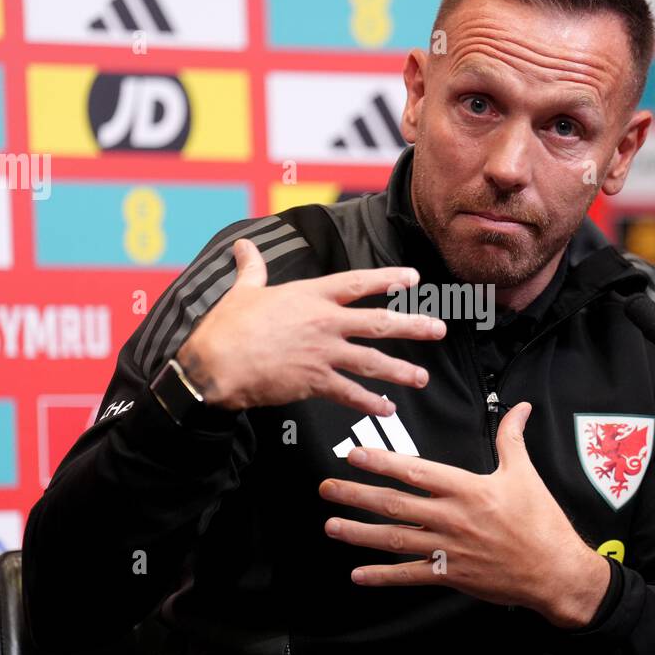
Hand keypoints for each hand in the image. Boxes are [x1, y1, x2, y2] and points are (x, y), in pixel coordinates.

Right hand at [175, 238, 446, 417]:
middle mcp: (324, 322)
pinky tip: (386, 408)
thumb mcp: (243, 291)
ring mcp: (323, 353)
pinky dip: (370, 403)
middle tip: (439, 329)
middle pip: (379, 323)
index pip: (358, 283)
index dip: (388, 279)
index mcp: (310, 296)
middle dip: (413, 325)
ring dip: (400, 370)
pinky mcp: (315, 382)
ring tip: (422, 378)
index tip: (413, 279)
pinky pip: (350, 393)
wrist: (216, 365)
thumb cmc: (227, 327)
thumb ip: (252, 269)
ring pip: (372, 361)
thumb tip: (243, 246)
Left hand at [318, 402, 612, 628]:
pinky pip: (409, 576)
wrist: (555, 571)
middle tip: (327, 488)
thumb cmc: (542, 522)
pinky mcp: (450, 575)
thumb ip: (512, 438)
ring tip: (331, 525)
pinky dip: (382, 576)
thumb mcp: (526, 474)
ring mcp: (448, 549)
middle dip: (356, 495)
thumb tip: (518, 407)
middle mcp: (453, 518)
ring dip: (359, 533)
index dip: (383, 462)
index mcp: (468, 489)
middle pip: (395, 504)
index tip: (355, 454)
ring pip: (394, 539)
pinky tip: (358, 574)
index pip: (416, 472)